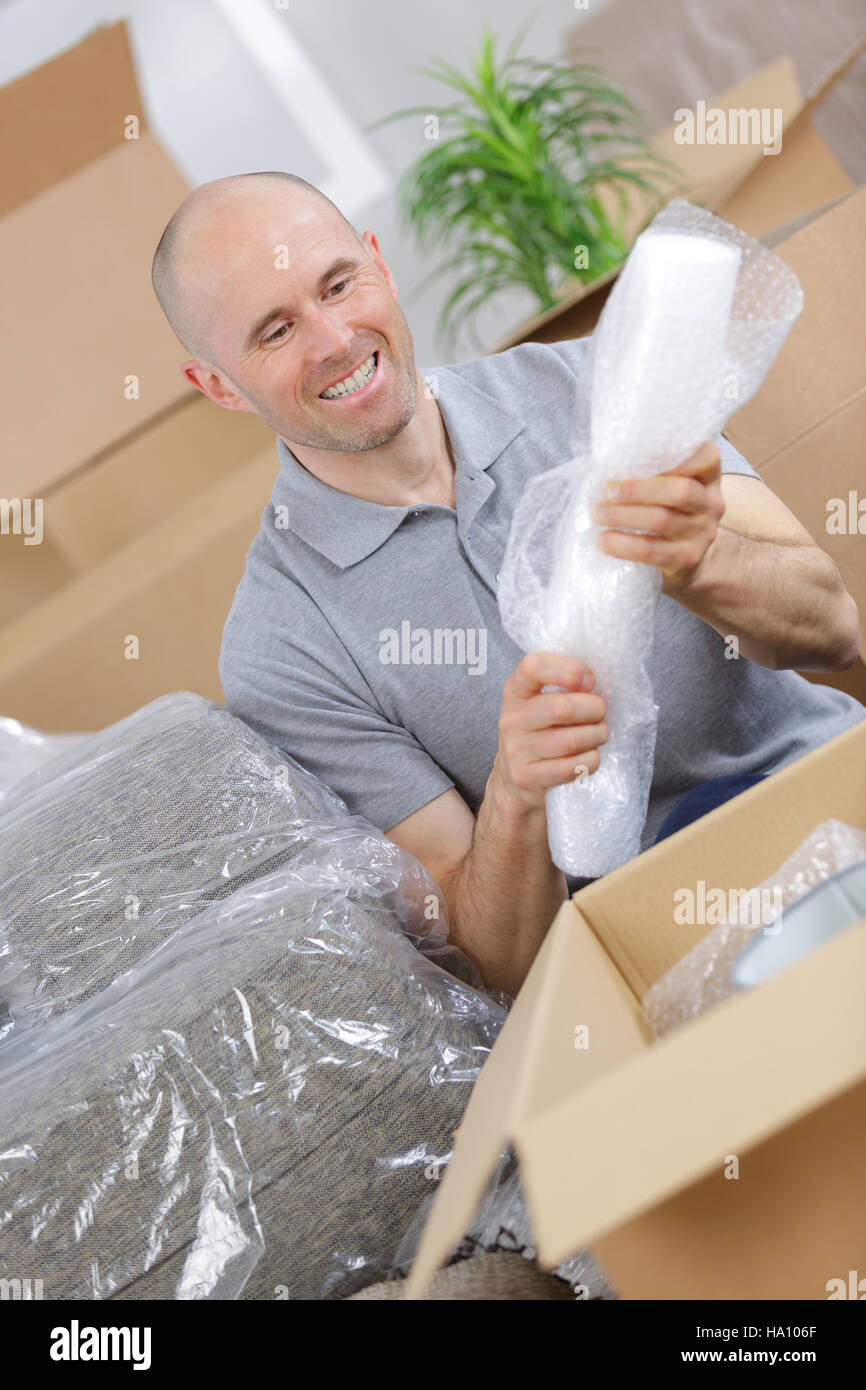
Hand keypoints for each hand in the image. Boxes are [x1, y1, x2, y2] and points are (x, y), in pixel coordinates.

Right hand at [493, 653, 607, 810]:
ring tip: (599, 734)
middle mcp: (510, 719)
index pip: (533, 667)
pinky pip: (570, 768)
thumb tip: (592, 684)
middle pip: (560, 708)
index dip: (568, 670)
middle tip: (601, 713)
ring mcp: (515, 750)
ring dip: (596, 736)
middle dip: (593, 709)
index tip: (590, 681)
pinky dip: (591, 760)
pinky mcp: (526, 777)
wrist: (515, 775)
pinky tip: (590, 755)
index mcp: (515, 691)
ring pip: (569, 741)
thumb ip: (564, 686)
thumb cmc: (540, 730)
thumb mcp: (541, 700)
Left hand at [593, 441, 725, 592]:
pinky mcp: (687, 558)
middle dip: (639, 490)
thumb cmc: (666, 509)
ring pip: (662, 520)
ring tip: (599, 514)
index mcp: (708, 476)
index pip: (705, 457)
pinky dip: (623, 545)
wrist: (686, 558)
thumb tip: (607, 467)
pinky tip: (604, 540)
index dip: (676, 455)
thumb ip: (652, 472)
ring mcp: (703, 532)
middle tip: (608, 490)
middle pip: (680, 491)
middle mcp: (711, 503)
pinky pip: (652, 550)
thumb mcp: (669, 486)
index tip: (638, 456)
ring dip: (624, 516)